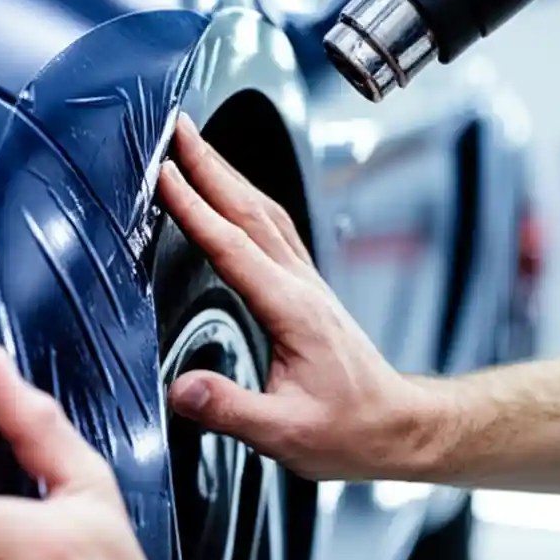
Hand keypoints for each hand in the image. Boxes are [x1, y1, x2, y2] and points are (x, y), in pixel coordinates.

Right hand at [158, 114, 450, 480]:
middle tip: (175, 126)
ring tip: (194, 145)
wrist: (397, 428)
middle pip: (248, 209)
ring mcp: (306, 283)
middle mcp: (300, 285)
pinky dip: (244, 198)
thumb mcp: (285, 434)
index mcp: (291, 310)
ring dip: (226, 173)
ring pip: (262, 211)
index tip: (163, 172)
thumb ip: (230, 410)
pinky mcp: (306, 289)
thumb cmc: (348, 431)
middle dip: (209, 163)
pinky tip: (232, 194)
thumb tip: (181, 390)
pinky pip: (272, 227)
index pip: (232, 246)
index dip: (193, 206)